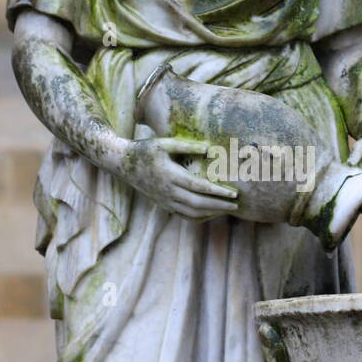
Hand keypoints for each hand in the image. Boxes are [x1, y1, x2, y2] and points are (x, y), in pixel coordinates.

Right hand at [117, 137, 237, 219]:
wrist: (124, 164)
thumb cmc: (146, 150)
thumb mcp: (164, 143)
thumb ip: (187, 146)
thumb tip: (209, 148)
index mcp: (170, 175)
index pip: (199, 187)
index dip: (218, 192)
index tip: (234, 193)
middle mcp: (168, 192)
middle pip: (198, 203)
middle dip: (219, 205)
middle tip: (237, 204)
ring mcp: (165, 201)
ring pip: (192, 213)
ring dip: (212, 213)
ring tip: (228, 209)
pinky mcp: (164, 205)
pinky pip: (184, 216)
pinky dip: (200, 217)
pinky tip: (212, 213)